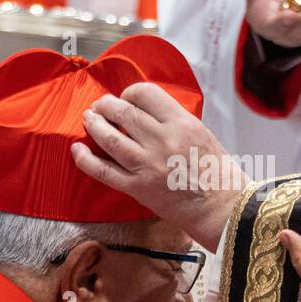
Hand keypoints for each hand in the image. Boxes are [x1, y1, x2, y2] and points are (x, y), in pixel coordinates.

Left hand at [71, 82, 248, 252]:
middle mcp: (162, 140)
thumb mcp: (202, 134)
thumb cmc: (218, 174)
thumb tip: (148, 114)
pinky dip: (86, 160)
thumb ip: (174, 122)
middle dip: (106, 106)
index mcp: (181, 123)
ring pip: (109, 138)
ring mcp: (147, 165)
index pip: (145, 94)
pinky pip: (103, 171)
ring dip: (94, 125)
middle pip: (123, 112)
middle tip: (100, 106)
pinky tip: (76, 150)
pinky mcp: (137, 188)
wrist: (224, 208)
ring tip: (88, 119)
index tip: (126, 98)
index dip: (129, 93)